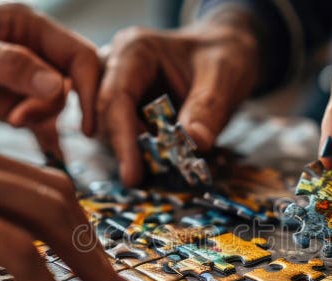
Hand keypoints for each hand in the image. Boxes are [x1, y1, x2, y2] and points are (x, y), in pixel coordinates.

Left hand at [0, 2, 102, 156]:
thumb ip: (9, 65)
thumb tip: (56, 85)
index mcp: (25, 26)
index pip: (79, 56)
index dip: (90, 88)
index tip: (85, 122)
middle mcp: (29, 51)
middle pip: (72, 83)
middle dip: (60, 106)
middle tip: (25, 120)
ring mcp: (17, 79)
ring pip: (55, 104)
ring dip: (43, 119)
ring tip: (11, 122)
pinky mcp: (4, 103)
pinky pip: (35, 120)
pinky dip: (41, 134)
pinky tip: (41, 148)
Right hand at [97, 8, 260, 185]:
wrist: (226, 51)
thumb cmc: (224, 54)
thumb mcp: (224, 75)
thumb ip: (209, 108)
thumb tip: (196, 142)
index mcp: (135, 50)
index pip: (116, 98)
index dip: (122, 140)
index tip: (133, 176)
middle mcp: (118, 67)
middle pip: (105, 118)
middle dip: (126, 150)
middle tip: (152, 178)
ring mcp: (119, 88)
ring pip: (110, 132)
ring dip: (134, 154)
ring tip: (165, 167)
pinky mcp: (127, 108)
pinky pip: (124, 137)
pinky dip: (141, 153)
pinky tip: (163, 161)